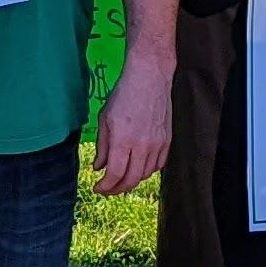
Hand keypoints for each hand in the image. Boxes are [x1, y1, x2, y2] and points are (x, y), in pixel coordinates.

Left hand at [94, 57, 170, 194]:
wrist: (150, 77)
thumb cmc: (124, 94)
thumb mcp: (105, 119)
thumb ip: (102, 147)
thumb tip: (99, 167)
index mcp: (122, 139)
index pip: (114, 174)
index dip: (105, 187)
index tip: (98, 188)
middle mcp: (142, 145)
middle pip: (131, 180)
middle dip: (117, 189)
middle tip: (108, 189)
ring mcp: (157, 144)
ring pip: (145, 175)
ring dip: (132, 180)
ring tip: (121, 178)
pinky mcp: (167, 141)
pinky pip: (158, 165)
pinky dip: (147, 171)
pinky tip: (137, 168)